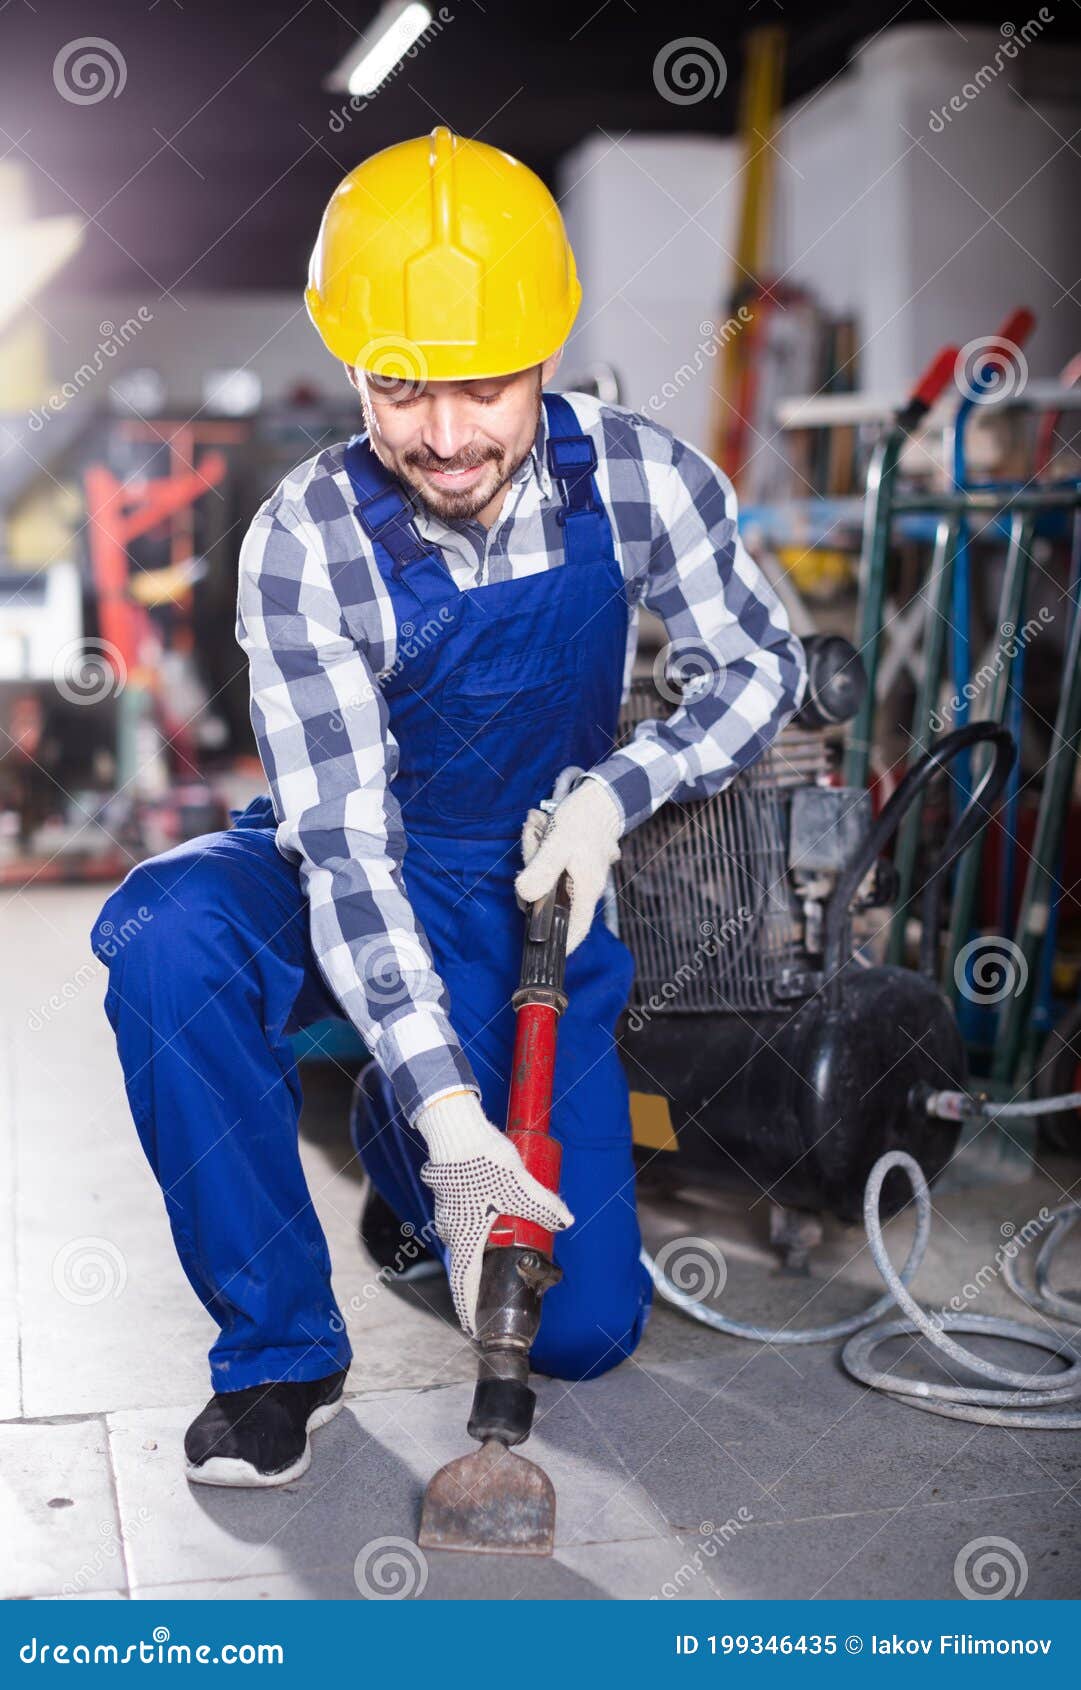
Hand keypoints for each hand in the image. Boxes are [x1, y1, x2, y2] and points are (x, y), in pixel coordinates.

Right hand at [415, 1091, 572, 1336]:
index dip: (469, 1310)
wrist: (455, 1129)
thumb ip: (545, 1205)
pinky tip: (492, 1217)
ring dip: (479, 1252)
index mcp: (466, 1237)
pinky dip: (475, 1230)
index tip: (474, 1328)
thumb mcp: (522, 1186)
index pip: (465, 1285)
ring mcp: (447, 1213)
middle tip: (494, 1296)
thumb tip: (565, 1219)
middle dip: (480, 1284)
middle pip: (465, 1266)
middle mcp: (451, 1230)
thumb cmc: (482, 1162)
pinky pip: (462, 1222)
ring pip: (464, 1241)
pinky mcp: (449, 1196)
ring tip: (500, 1254)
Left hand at [515, 776, 622, 953]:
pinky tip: (540, 828)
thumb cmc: (583, 820)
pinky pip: (550, 865)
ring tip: (538, 827)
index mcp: (585, 890)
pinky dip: (541, 849)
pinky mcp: (573, 864)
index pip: (576, 930)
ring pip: (547, 879)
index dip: (560, 945)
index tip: (541, 953)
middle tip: (533, 843)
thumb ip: (541, 871)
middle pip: (551, 901)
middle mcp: (585, 888)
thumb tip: (524, 896)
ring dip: (535, 854)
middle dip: (533, 876)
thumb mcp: (558, 844)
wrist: (600, 797)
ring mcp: (579, 876)